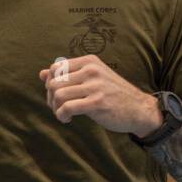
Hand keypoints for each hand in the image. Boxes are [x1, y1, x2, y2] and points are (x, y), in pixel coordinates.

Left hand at [39, 55, 160, 135]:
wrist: (139, 109)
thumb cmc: (114, 94)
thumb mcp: (93, 79)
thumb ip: (68, 75)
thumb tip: (41, 74)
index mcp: (90, 61)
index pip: (56, 68)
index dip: (51, 83)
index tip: (57, 95)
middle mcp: (91, 70)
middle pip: (54, 82)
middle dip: (51, 98)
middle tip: (58, 108)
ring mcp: (95, 86)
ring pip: (58, 95)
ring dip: (55, 108)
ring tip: (63, 114)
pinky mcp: (97, 103)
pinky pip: (67, 108)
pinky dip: (62, 116)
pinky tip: (67, 120)